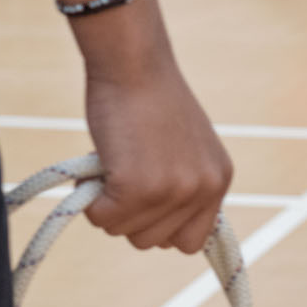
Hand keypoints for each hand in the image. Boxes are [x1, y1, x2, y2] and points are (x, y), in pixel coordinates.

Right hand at [79, 15, 234, 253]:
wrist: (134, 64)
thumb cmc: (148, 98)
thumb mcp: (183, 146)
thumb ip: (180, 182)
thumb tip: (156, 222)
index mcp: (218, 179)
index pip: (192, 241)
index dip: (161, 229)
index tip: (144, 207)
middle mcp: (203, 189)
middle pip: (154, 242)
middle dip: (130, 216)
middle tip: (122, 173)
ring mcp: (173, 191)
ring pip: (125, 234)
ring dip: (109, 206)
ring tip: (113, 163)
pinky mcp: (138, 188)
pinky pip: (101, 219)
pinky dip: (89, 199)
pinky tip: (98, 164)